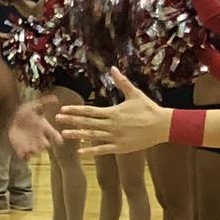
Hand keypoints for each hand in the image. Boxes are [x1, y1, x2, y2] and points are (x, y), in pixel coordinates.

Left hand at [5, 99, 61, 159]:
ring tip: (31, 149)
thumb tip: (55, 98)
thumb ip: (45, 103)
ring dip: (34, 151)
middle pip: (45, 145)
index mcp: (45, 129)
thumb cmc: (25, 112)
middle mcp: (40, 138)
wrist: (11, 118)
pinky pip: (25, 156)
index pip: (54, 136)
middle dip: (43, 145)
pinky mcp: (22, 149)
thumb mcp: (34, 106)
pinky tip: (23, 152)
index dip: (56, 138)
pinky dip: (24, 156)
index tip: (58, 140)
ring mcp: (31, 145)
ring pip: (35, 152)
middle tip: (42, 144)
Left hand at [57, 69, 172, 155]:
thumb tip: (112, 68)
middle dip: (71, 121)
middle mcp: (112, 125)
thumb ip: (121, 82)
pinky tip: (80, 151)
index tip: (63, 110)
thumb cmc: (148, 108)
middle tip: (57, 120)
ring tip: (64, 134)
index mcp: (113, 112)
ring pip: (93, 136)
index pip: (90, 111)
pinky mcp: (120, 147)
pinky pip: (103, 149)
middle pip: (87, 123)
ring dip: (78, 135)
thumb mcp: (134, 93)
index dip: (75, 110)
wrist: (162, 125)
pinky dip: (91, 151)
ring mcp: (115, 137)